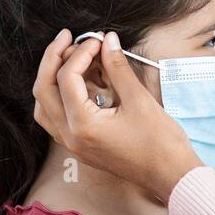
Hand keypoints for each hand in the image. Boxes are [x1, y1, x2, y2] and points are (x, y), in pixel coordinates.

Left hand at [32, 29, 202, 202]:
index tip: (98, 39)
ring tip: (72, 59)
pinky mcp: (80, 147)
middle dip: (55, 59)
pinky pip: (55, 118)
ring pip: (44, 105)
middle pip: (44, 89)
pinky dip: (59, 97)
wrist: (171, 176)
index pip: (67, 77)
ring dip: (52, 78)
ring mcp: (73, 145)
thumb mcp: (139, 100)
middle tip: (70, 38)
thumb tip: (108, 41)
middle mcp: (70, 137)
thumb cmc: (161, 143)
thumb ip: (118, 68)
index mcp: (82, 126)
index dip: (81, 52)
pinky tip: (78, 84)